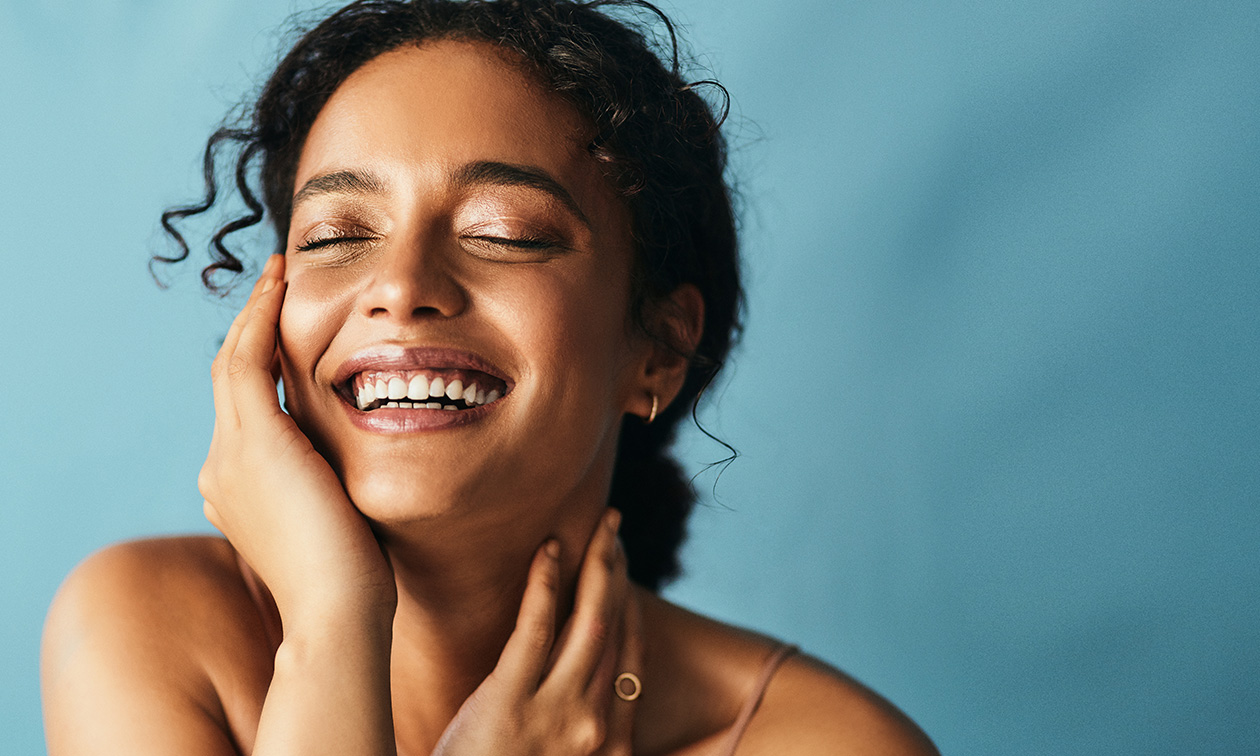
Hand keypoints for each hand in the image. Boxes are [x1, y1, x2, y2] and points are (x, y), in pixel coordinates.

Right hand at [198, 255, 395, 624]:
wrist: (337, 611)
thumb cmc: (354, 580)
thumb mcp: (337, 522)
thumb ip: (332, 488)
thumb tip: (354, 471)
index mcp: (239, 488)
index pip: (246, 411)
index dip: (261, 366)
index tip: (285, 331)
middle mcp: (222, 468)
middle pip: (230, 380)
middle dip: (252, 329)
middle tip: (275, 285)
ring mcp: (230, 455)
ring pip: (233, 364)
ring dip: (255, 314)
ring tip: (277, 275)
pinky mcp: (253, 442)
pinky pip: (247, 362)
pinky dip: (260, 320)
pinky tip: (279, 288)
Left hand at [432, 509, 641, 755]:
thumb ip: (574, 732)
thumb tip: (579, 690)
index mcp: (610, 744)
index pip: (632, 659)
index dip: (631, 607)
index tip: (623, 570)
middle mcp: (594, 725)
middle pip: (617, 631)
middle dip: (619, 573)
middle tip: (613, 527)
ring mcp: (557, 714)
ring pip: (589, 623)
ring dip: (597, 567)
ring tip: (595, 527)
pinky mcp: (510, 702)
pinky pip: (535, 630)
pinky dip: (546, 584)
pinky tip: (549, 549)